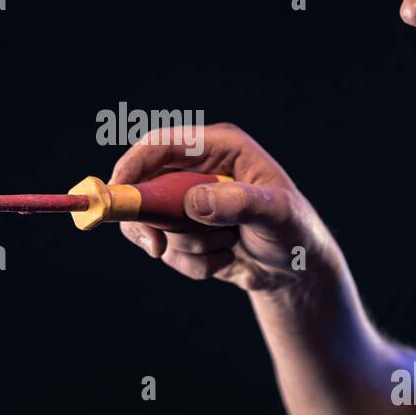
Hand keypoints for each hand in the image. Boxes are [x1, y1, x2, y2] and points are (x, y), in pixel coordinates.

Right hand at [109, 122, 341, 291]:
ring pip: (152, 224)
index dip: (133, 165)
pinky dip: (191, 263)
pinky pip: (166, 250)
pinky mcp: (183, 230)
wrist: (297, 269)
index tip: (117, 194)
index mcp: (220, 147)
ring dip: (187, 246)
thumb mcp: (278, 214)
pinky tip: (224, 259)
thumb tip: (194, 203)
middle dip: (150, 220)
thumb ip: (240, 204)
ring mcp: (187, 200)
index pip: (161, 144)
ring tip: (227, 246)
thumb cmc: (296, 231)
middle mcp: (197, 169)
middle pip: (143, 185)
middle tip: (157, 248)